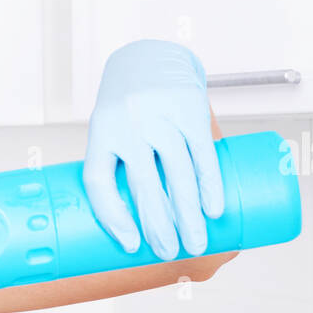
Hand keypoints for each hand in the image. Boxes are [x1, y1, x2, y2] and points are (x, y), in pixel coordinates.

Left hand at [83, 39, 224, 260]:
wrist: (150, 58)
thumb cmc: (127, 113)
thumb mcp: (111, 133)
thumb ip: (120, 172)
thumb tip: (136, 231)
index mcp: (101, 133)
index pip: (98, 181)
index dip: (113, 217)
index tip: (132, 246)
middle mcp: (128, 124)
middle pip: (143, 183)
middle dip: (158, 225)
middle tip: (170, 254)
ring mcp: (160, 115)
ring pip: (177, 172)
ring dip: (188, 213)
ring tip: (196, 243)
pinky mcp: (189, 108)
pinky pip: (202, 152)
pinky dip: (210, 183)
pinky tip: (214, 210)